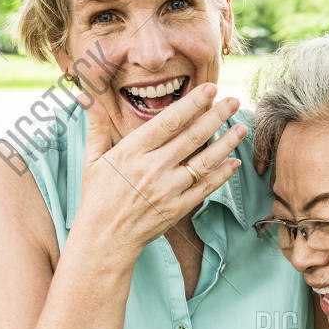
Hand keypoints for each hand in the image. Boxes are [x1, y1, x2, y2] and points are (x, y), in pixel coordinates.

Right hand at [74, 82, 245, 250]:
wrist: (104, 239)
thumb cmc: (97, 197)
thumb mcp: (92, 159)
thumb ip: (96, 125)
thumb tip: (86, 96)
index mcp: (132, 151)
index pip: (168, 121)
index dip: (192, 103)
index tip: (210, 89)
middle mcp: (152, 168)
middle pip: (192, 137)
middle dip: (216, 116)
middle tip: (234, 100)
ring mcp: (168, 190)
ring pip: (204, 161)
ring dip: (226, 143)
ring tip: (242, 128)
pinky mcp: (178, 208)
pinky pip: (205, 188)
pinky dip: (222, 174)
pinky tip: (235, 161)